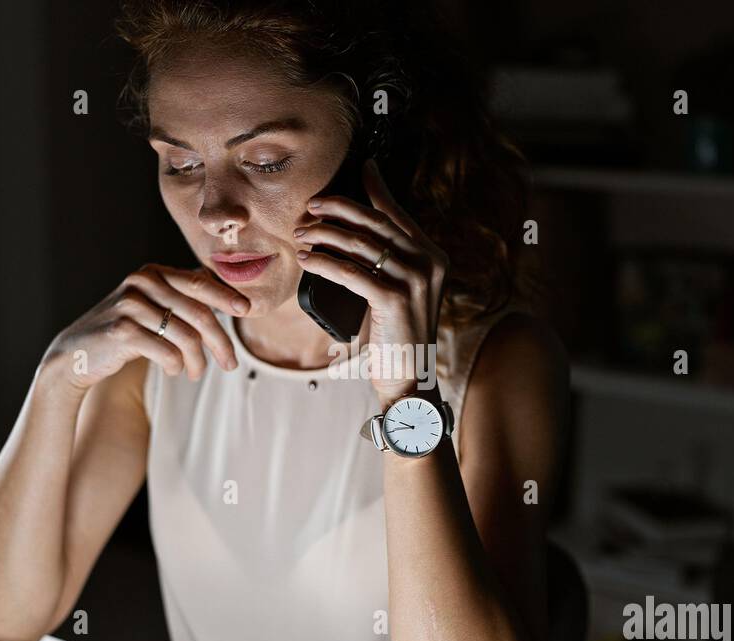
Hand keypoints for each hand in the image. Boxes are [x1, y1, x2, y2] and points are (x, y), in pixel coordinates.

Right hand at [42, 264, 247, 391]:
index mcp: (152, 273)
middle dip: (220, 342)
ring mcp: (129, 305)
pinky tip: (175, 371)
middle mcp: (141, 283)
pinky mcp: (121, 331)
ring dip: (198, 361)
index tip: (246, 311)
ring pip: (186, 337)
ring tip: (196, 373)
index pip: (199, 283)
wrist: (76, 354)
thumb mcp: (153, 308)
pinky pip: (167, 353)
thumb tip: (231, 300)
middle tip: (230, 363)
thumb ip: (183, 299)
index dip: (226, 297)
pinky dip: (177, 366)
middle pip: (199, 313)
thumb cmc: (125, 332)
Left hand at [293, 159, 448, 405]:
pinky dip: (324, 263)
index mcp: (432, 257)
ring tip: (300, 233)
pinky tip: (306, 260)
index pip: (398, 214)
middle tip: (310, 205)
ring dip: (324, 234)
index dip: (377, 189)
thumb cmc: (395, 338)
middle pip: (376, 222)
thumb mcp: (395, 293)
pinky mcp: (395, 299)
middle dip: (338, 208)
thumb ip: (385, 264)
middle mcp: (429, 263)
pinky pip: (351, 272)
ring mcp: (415, 280)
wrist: (409, 380)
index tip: (361, 167)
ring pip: (360, 244)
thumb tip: (349, 234)